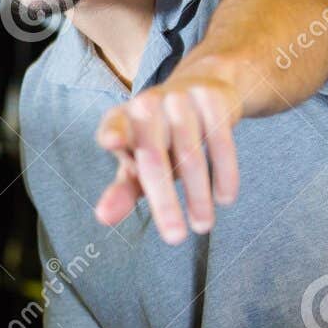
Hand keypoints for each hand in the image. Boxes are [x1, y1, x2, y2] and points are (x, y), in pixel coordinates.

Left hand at [95, 71, 242, 237]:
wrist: (202, 89)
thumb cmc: (160, 139)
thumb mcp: (138, 164)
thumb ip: (122, 191)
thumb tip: (103, 219)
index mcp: (121, 119)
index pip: (113, 127)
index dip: (113, 132)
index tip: (111, 142)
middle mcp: (147, 104)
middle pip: (153, 156)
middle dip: (164, 201)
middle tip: (175, 238)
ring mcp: (180, 98)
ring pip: (190, 154)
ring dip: (197, 195)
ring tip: (202, 226)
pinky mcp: (211, 98)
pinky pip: (220, 141)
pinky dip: (224, 173)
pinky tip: (224, 199)